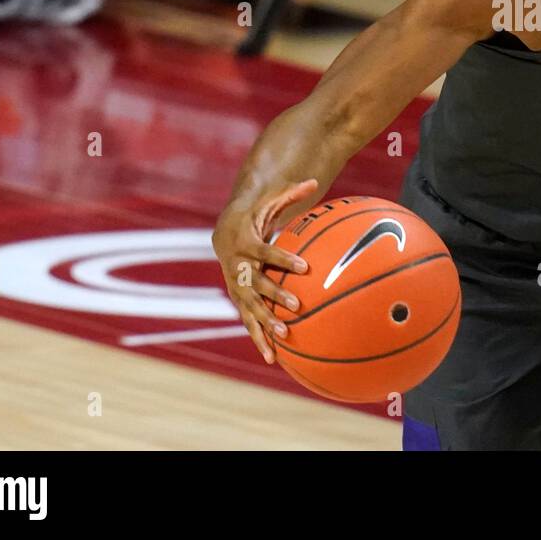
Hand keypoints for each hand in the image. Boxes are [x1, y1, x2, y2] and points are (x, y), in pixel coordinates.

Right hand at [212, 178, 315, 363]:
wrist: (225, 233)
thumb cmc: (255, 216)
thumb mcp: (269, 202)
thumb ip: (290, 194)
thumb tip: (315, 181)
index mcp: (244, 243)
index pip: (265, 251)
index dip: (282, 258)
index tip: (304, 266)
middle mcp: (237, 267)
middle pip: (256, 283)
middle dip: (275, 294)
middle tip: (296, 304)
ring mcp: (236, 286)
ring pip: (249, 307)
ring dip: (265, 322)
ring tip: (285, 335)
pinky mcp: (239, 300)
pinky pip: (248, 322)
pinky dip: (258, 339)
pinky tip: (272, 359)